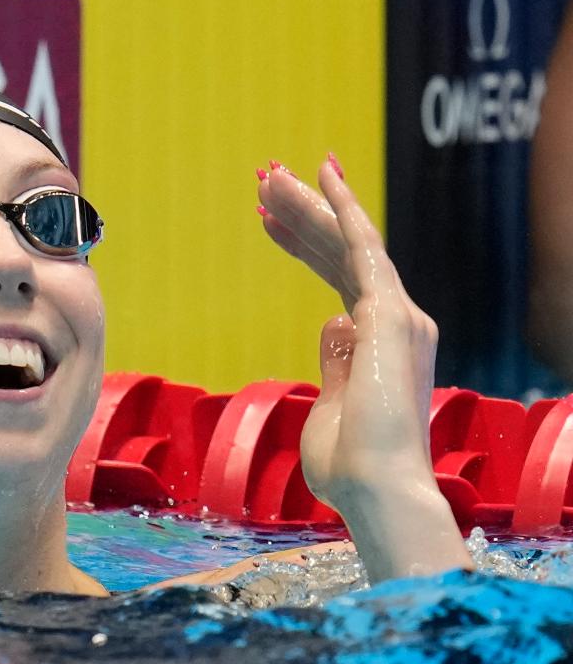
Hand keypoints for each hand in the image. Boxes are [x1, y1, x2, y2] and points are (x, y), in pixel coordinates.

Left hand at [256, 157, 438, 510]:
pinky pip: (363, 245)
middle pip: (342, 254)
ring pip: (348, 242)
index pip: (339, 279)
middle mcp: (398, 323)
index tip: (268, 222)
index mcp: (382, 345)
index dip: (304, 247)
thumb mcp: (330, 405)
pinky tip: (321, 175)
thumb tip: (332, 323)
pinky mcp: (390, 314)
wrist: (378, 488)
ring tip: (269, 176)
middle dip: (303, 216)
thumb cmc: (349, 465)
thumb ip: (336, 362)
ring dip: (309, 205)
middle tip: (265, 182)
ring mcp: (399, 317)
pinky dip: (342, 207)